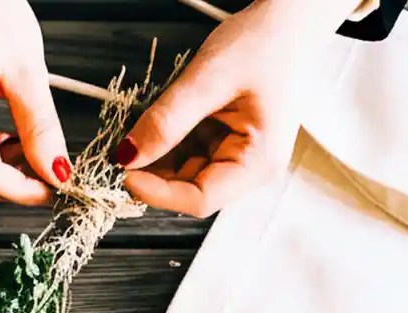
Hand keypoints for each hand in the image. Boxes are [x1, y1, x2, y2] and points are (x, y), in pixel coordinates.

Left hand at [116, 0, 356, 217]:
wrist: (288, 19)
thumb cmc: (265, 42)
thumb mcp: (208, 79)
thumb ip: (167, 121)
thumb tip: (130, 155)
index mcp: (259, 162)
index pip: (200, 199)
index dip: (157, 192)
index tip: (123, 170)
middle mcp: (251, 167)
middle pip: (190, 188)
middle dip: (153, 172)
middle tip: (119, 149)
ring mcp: (239, 154)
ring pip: (184, 171)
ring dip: (158, 155)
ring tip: (137, 128)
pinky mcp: (228, 140)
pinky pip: (190, 151)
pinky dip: (168, 140)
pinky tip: (156, 121)